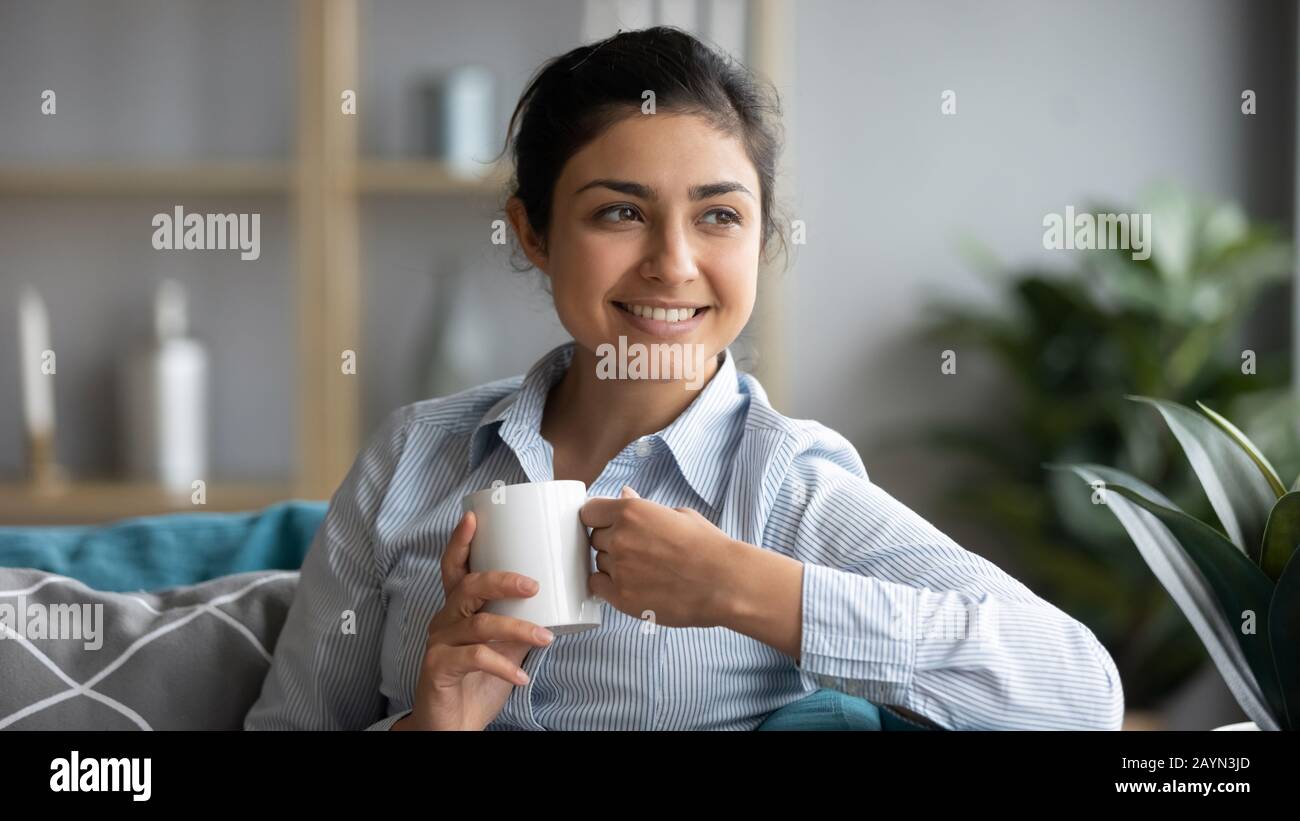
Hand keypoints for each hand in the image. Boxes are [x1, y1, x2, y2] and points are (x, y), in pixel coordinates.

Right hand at [394, 511, 555, 730]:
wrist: (451, 726)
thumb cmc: (477, 682)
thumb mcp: (504, 648)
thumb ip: (519, 624)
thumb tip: (553, 602)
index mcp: (457, 609)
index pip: (455, 569)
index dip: (460, 542)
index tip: (474, 518)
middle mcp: (443, 620)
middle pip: (467, 587)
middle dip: (502, 580)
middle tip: (534, 584)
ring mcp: (438, 644)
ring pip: (478, 623)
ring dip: (517, 628)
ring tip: (545, 638)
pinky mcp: (437, 668)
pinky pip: (473, 658)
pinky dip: (503, 665)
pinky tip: (521, 677)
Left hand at [580, 486, 739, 629]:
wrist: (726, 582)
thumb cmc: (708, 547)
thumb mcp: (679, 514)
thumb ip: (644, 505)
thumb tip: (624, 493)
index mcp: (631, 512)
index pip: (590, 511)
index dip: (599, 518)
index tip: (608, 525)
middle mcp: (619, 538)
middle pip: (595, 538)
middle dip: (610, 542)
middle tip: (638, 550)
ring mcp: (619, 569)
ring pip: (599, 563)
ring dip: (613, 565)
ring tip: (644, 569)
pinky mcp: (622, 597)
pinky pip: (598, 586)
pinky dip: (609, 586)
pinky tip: (632, 584)